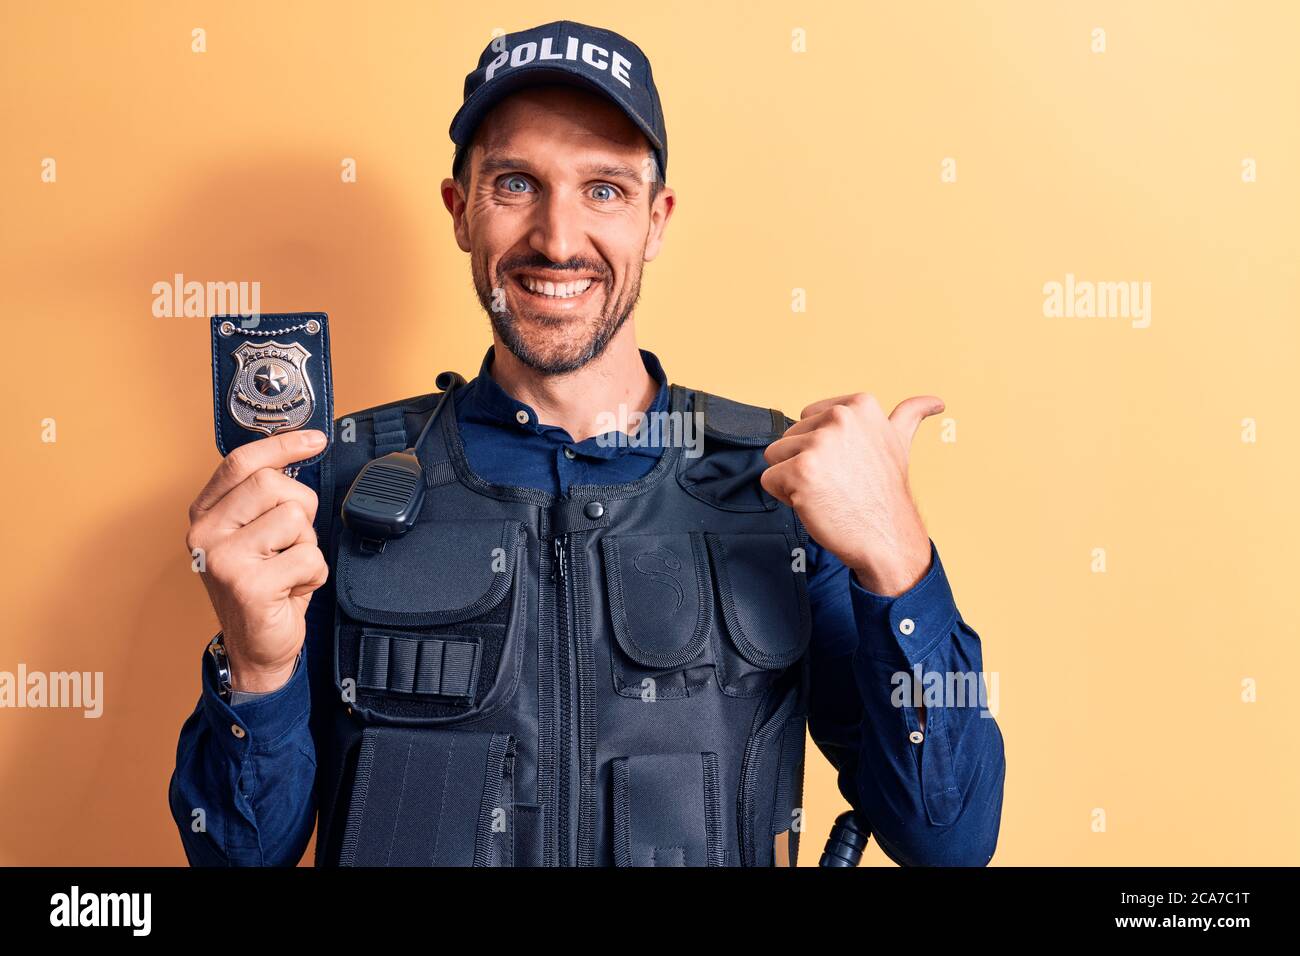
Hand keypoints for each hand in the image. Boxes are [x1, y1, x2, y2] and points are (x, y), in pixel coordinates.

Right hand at [185, 430, 328, 691]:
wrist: (256, 648)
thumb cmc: (263, 586)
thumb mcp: (256, 534)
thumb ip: (265, 498)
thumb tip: (301, 450)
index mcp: (206, 513)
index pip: (241, 462)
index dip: (282, 445)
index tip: (316, 439)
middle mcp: (205, 532)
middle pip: (273, 484)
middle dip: (301, 507)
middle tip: (292, 539)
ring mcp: (222, 558)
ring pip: (295, 518)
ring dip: (307, 545)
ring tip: (288, 567)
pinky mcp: (247, 584)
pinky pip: (308, 556)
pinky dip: (313, 574)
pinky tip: (291, 589)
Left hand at [760, 393, 943, 595]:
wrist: (888, 537)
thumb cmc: (886, 493)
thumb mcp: (900, 443)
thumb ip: (908, 415)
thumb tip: (936, 401)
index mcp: (859, 404)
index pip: (807, 419)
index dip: (821, 448)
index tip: (848, 465)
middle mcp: (839, 417)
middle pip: (788, 437)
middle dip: (806, 463)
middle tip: (838, 483)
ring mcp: (819, 443)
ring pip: (775, 457)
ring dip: (793, 480)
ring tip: (827, 492)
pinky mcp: (800, 470)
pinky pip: (768, 480)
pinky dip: (785, 497)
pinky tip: (815, 504)